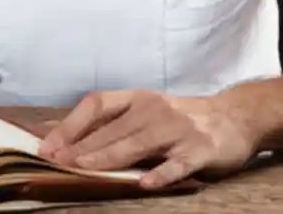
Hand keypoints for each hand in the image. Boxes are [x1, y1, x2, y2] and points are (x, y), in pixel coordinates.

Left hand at [37, 90, 257, 188]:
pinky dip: (161, 174)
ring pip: (138, 144)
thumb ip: (110, 122)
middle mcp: (154, 109)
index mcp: (137, 98)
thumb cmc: (179, 118)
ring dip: (109, 156)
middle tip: (56, 162)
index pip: (97, 105)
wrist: (235, 116)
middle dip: (82, 146)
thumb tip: (58, 135)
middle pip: (112, 129)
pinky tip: (145, 184)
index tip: (47, 144)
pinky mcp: (200, 150)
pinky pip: (177, 164)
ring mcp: (178, 129)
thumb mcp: (145, 111)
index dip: (70, 124)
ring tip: (85, 168)